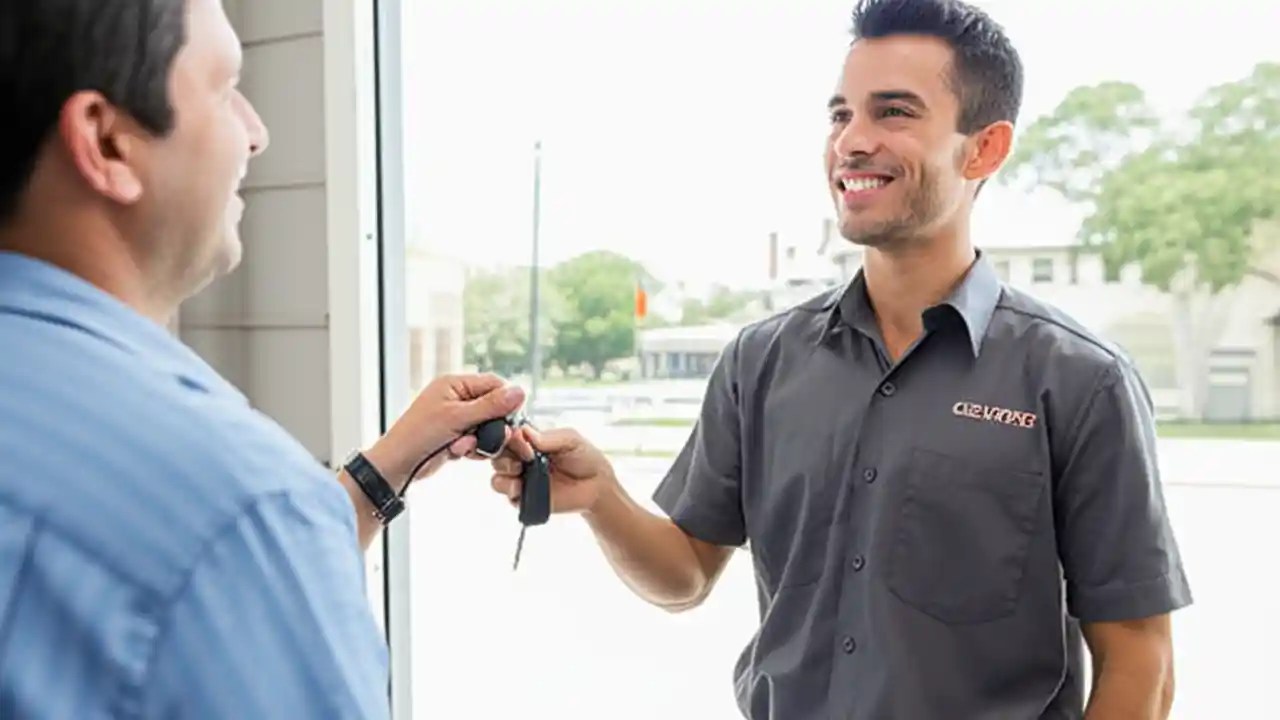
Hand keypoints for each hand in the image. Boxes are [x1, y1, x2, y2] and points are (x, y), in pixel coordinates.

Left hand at [367, 373, 524, 487]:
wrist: (397, 466)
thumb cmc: (418, 435)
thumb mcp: (458, 417)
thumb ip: (491, 406)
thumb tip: (519, 392)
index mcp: (454, 384)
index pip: (494, 384)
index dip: (506, 400)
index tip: (512, 418)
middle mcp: (456, 398)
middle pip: (493, 407)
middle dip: (491, 426)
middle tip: (487, 438)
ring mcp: (456, 418)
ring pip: (487, 427)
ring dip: (479, 440)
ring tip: (461, 446)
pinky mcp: (456, 437)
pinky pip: (477, 441)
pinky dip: (471, 449)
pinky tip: (456, 452)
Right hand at [489, 425, 615, 514]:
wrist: (596, 486)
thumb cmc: (585, 459)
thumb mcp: (570, 440)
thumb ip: (548, 437)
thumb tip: (524, 432)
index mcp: (530, 442)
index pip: (507, 435)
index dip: (506, 435)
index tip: (514, 437)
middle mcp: (521, 460)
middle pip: (497, 455)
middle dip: (502, 453)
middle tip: (522, 455)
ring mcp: (522, 480)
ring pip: (497, 476)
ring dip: (504, 473)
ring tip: (520, 472)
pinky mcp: (525, 499)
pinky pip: (508, 496)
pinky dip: (510, 491)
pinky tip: (521, 488)